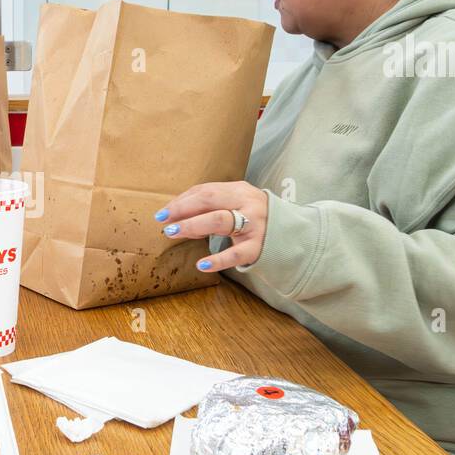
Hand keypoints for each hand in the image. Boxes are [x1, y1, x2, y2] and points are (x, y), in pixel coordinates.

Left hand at [154, 181, 268, 271]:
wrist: (291, 236)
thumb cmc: (253, 219)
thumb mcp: (235, 205)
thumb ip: (210, 208)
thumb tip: (176, 217)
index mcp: (239, 190)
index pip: (205, 190)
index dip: (182, 200)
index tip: (163, 211)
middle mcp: (247, 204)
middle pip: (209, 200)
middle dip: (182, 209)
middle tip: (163, 220)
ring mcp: (254, 225)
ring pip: (220, 221)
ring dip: (192, 226)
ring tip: (173, 232)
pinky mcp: (258, 248)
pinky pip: (235, 254)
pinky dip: (217, 259)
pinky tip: (201, 264)